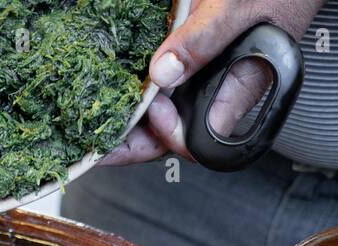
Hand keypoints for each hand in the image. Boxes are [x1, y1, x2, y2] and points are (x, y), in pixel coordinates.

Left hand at [100, 0, 322, 166]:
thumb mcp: (237, 6)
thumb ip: (204, 39)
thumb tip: (162, 74)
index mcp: (238, 90)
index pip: (197, 141)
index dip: (168, 135)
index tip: (153, 108)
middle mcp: (219, 92)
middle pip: (172, 133)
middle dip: (134, 138)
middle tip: (100, 135)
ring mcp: (207, 79)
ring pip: (165, 112)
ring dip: (133, 115)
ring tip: (101, 115)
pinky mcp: (195, 63)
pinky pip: (165, 85)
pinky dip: (139, 88)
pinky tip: (116, 85)